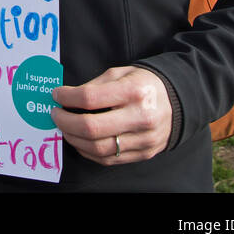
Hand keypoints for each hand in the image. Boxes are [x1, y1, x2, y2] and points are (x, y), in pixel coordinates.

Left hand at [50, 66, 171, 165]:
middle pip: (92, 128)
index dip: (67, 97)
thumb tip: (66, 97)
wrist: (177, 102)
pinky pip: (109, 159)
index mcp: (134, 92)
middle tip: (55, 114)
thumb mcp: (120, 73)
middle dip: (65, 122)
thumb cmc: (142, 84)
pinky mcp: (144, 154)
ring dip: (74, 139)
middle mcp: (141, 118)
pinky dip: (88, 151)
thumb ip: (94, 85)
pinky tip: (80, 140)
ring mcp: (144, 139)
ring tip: (65, 127)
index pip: (90, 98)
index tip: (56, 95)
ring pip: (98, 148)